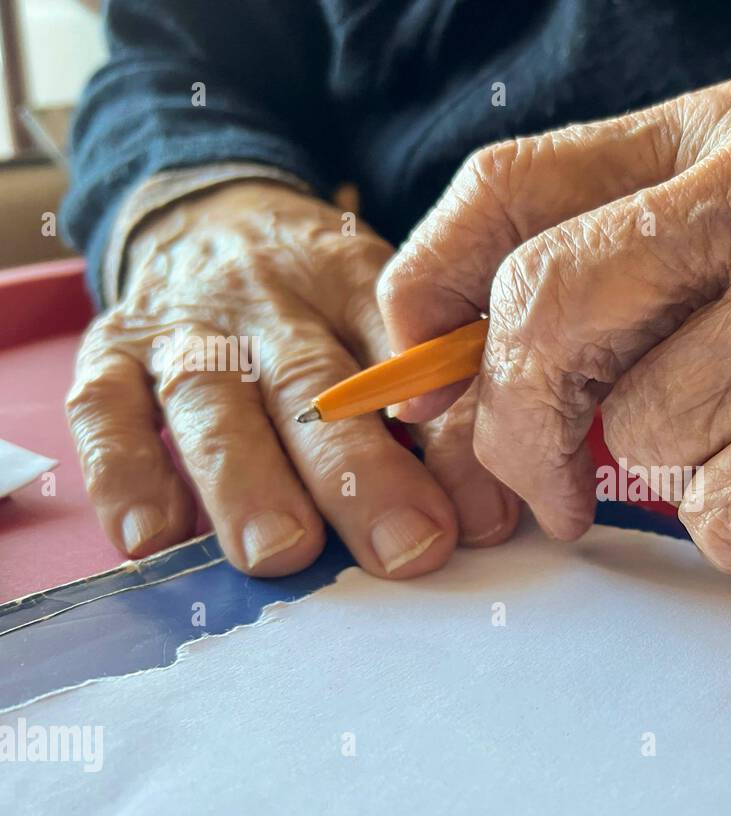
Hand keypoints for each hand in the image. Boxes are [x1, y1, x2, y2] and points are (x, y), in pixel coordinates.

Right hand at [67, 180, 516, 576]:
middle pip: (314, 387)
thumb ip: (435, 395)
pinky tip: (153, 537)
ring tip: (279, 551)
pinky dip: (125, 471)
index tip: (484, 518)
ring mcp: (187, 327)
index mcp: (356, 285)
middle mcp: (271, 302)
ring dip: (247, 480)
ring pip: (213, 398)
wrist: (208, 213)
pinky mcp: (114, 349)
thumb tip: (490, 512)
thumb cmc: (320, 295)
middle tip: (403, 548)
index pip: (408, 361)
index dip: (449, 442)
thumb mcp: (387, 310)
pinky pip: (104, 408)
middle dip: (361, 476)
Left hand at [379, 76, 730, 575]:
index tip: (417, 372)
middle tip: (547, 496)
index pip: (515, 185)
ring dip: (699, 476)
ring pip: (648, 437)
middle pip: (550, 311)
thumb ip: (634, 294)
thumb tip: (467, 394)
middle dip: (521, 429)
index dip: (430, 287)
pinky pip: (726, 512)